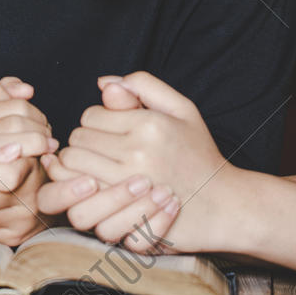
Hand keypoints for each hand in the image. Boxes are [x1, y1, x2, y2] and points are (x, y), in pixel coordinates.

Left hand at [45, 73, 232, 253]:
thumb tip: (104, 82)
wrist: (222, 205)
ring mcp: (129, 185)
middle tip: (102, 152)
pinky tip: (97, 190)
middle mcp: (137, 152)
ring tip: (96, 170)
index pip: (90, 116)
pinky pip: (81, 197)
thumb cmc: (200, 155)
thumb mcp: (183, 109)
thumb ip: (144, 85)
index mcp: (149, 124)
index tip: (110, 133)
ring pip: (73, 168)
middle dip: (84, 144)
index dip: (96, 122)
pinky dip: (82, 193)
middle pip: (77, 141)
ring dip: (78, 168)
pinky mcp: (123, 212)